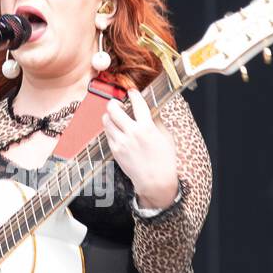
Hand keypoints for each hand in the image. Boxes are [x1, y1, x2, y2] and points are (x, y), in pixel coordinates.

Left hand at [102, 89, 177, 207]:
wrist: (155, 181)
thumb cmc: (165, 160)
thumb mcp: (166, 137)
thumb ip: (156, 121)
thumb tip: (150, 109)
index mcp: (147, 127)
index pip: (137, 104)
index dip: (134, 94)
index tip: (132, 92)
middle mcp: (132, 133)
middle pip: (114, 109)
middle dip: (114, 102)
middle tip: (117, 103)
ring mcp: (121, 142)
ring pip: (106, 121)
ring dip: (109, 115)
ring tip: (115, 115)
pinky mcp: (115, 151)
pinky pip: (107, 134)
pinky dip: (110, 128)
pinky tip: (116, 129)